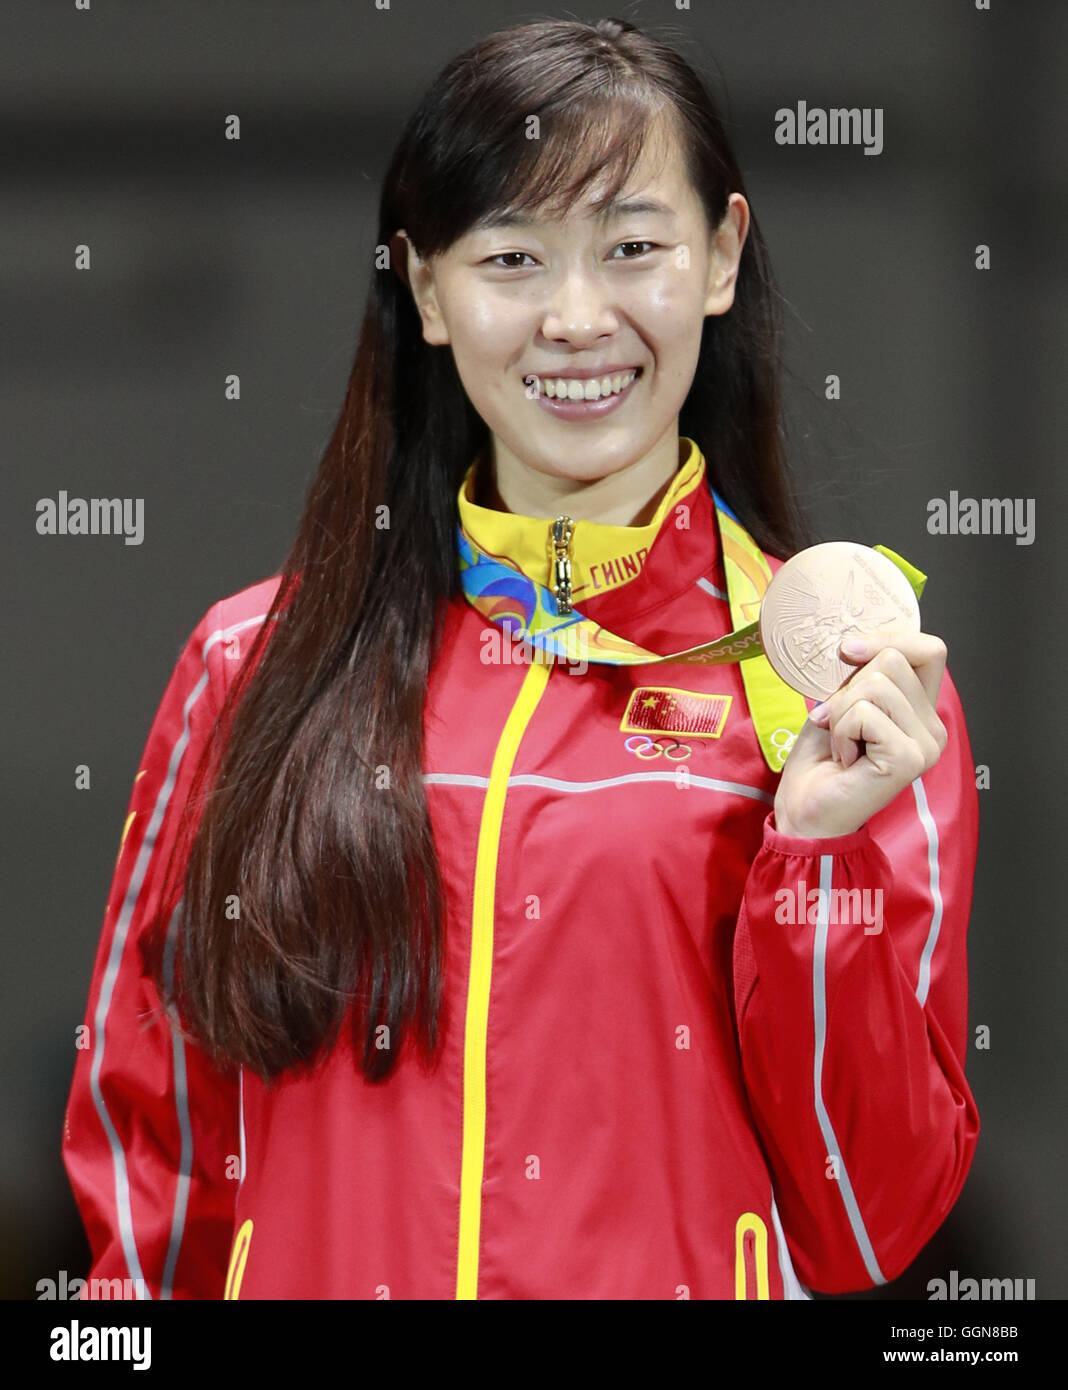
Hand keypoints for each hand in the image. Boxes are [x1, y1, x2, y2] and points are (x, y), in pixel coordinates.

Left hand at [773, 629, 948, 838]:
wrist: (805, 811)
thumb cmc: (820, 762)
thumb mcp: (842, 702)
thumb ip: (863, 674)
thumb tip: (858, 643)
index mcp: (922, 710)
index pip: (929, 649)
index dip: (888, 638)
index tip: (848, 652)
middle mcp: (933, 727)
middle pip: (893, 660)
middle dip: (849, 687)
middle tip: (837, 724)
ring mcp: (926, 745)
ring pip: (876, 684)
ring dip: (841, 712)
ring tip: (841, 744)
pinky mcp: (909, 758)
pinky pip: (864, 713)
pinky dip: (840, 731)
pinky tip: (845, 759)